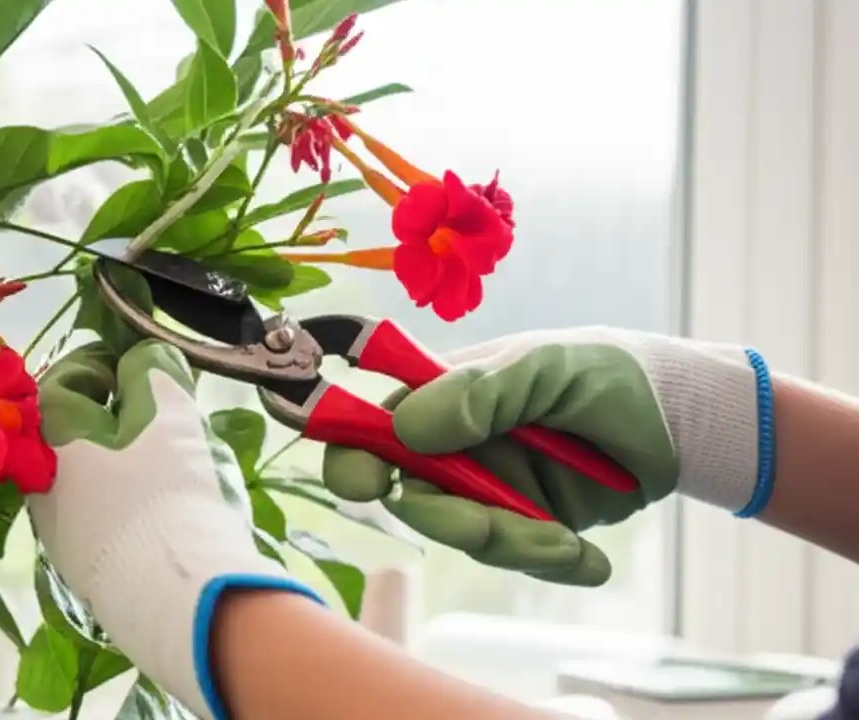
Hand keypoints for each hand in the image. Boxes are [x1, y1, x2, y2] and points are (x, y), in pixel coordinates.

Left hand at [28, 340, 318, 719]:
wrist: (177, 599)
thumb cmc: (167, 494)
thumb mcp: (169, 415)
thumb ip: (153, 372)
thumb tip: (143, 356)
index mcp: (52, 440)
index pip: (61, 380)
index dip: (99, 362)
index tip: (138, 364)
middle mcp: (43, 485)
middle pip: (73, 431)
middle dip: (117, 414)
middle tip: (165, 412)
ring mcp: (61, 533)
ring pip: (88, 475)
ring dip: (124, 458)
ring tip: (175, 460)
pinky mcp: (86, 568)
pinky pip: (102, 516)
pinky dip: (129, 499)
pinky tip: (167, 508)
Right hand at [322, 326, 764, 585]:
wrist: (679, 417)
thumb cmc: (602, 371)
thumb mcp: (543, 367)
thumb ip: (480, 392)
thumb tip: (407, 427)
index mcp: (440, 399)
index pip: (370, 428)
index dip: (353, 455)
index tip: (369, 481)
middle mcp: (455, 449)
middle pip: (414, 497)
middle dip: (446, 519)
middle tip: (483, 527)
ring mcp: (491, 491)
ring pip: (468, 536)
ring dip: (512, 543)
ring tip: (566, 540)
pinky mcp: (530, 526)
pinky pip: (522, 558)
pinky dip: (555, 565)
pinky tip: (593, 562)